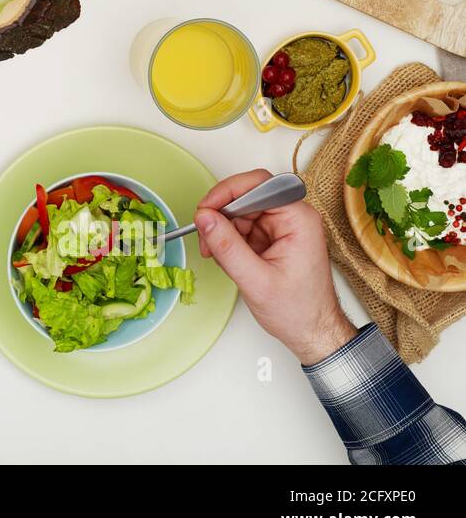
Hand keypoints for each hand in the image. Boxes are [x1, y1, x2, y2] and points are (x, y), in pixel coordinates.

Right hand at [194, 170, 355, 364]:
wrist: (313, 333)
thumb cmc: (298, 311)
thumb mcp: (256, 281)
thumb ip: (227, 247)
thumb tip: (204, 218)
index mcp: (299, 219)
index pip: (259, 184)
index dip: (228, 192)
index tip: (206, 209)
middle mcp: (293, 217)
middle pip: (246, 195)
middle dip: (221, 214)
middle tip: (205, 236)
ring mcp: (282, 226)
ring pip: (240, 211)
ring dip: (222, 229)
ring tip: (215, 252)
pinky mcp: (273, 236)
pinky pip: (243, 225)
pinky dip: (228, 239)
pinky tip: (225, 256)